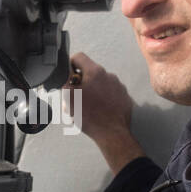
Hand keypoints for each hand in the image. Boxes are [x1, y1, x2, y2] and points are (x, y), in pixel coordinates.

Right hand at [65, 52, 145, 172]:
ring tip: (88, 107)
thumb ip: (66, 81)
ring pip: (100, 84)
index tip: (68, 75)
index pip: (79, 57)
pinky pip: (110, 93)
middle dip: (81, 83)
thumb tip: (66, 75)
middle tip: (76, 97)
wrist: (112, 133)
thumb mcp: (69, 97)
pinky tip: (99, 110)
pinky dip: (104, 99)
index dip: (70, 65)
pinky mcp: (124, 97)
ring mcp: (118, 86)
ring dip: (93, 91)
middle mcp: (109, 76)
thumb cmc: (91, 117)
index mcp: (95, 72)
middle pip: (90, 72)